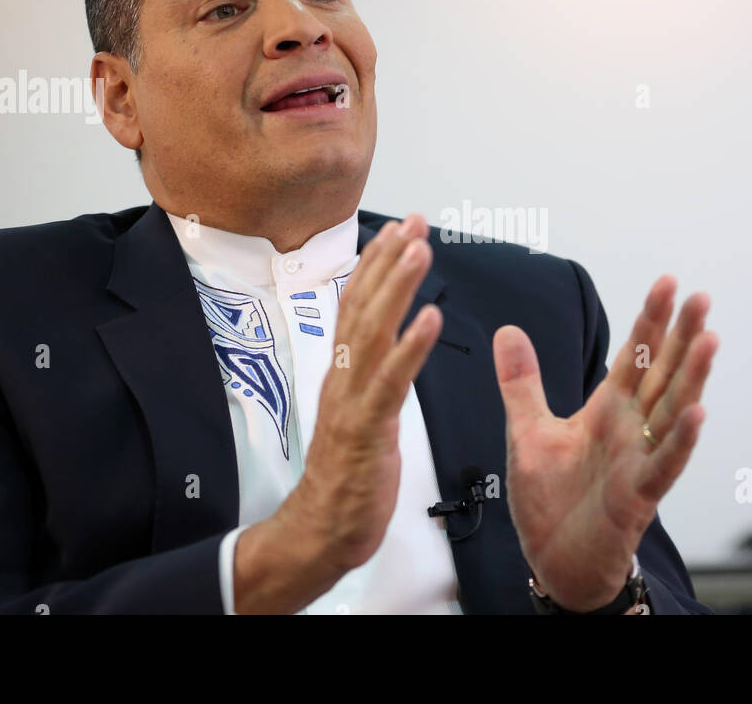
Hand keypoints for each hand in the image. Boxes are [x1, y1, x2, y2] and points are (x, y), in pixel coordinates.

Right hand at [284, 213, 441, 572]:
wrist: (321, 528)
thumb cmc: (346, 474)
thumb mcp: (357, 410)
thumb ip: (368, 373)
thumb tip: (384, 339)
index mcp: (343, 370)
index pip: (357, 304)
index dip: (377, 263)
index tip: (399, 228)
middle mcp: (343, 376)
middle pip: (363, 306)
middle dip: (389, 260)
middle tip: (414, 222)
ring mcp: (352, 400)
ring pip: (372, 333)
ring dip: (398, 288)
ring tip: (420, 251)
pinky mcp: (366, 429)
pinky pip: (389, 382)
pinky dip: (409, 348)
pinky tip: (430, 320)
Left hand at [495, 275, 716, 610]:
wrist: (555, 561)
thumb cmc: (550, 500)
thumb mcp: (528, 431)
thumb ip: (522, 382)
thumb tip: (508, 331)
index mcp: (607, 410)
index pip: (634, 356)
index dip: (650, 320)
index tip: (668, 283)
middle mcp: (630, 430)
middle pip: (662, 375)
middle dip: (681, 337)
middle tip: (700, 298)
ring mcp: (639, 461)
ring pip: (672, 412)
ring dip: (692, 377)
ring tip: (709, 340)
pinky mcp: (639, 495)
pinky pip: (664, 464)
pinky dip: (681, 440)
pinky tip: (698, 413)